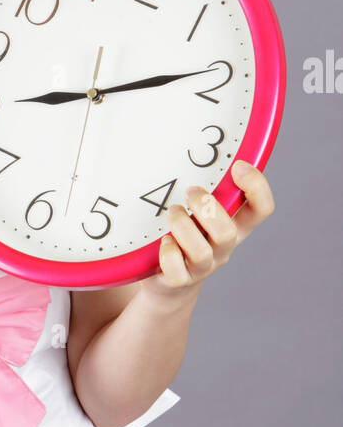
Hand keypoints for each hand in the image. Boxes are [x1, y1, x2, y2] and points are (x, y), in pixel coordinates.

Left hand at [143, 160, 275, 302]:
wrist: (167, 282)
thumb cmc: (184, 235)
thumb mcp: (200, 211)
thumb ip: (207, 188)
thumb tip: (191, 144)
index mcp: (235, 225)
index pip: (262, 209)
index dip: (257, 187)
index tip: (238, 166)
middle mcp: (223, 247)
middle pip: (228, 232)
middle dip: (207, 207)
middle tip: (190, 192)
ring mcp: (202, 266)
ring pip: (201, 251)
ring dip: (182, 226)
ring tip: (172, 213)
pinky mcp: (179, 281)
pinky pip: (176, 270)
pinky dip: (168, 253)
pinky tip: (163, 241)